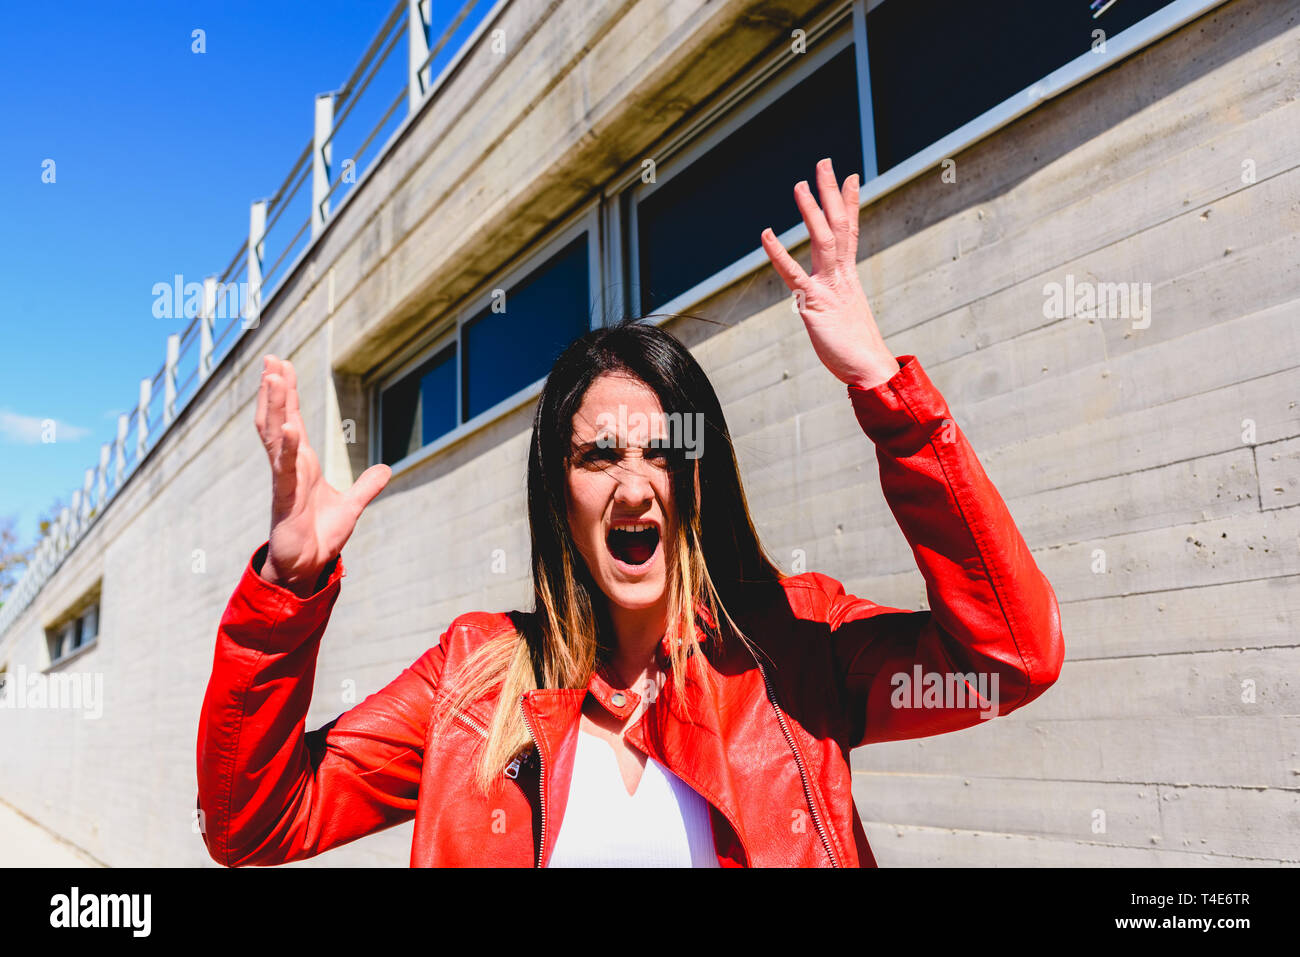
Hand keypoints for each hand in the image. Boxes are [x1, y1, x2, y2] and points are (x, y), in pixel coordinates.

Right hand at [255, 354, 390, 594]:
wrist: (307, 567)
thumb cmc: (320, 537)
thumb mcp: (352, 507)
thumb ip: (367, 487)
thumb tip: (385, 470)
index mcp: (302, 464)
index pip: (293, 420)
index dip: (288, 393)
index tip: (281, 365)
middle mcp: (289, 467)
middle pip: (279, 419)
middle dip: (275, 390)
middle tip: (271, 359)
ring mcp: (284, 481)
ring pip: (275, 437)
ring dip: (275, 407)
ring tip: (273, 377)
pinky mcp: (284, 499)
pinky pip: (284, 469)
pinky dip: (287, 447)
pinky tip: (289, 427)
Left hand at [760, 157, 899, 390]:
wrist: (869, 368)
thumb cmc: (858, 347)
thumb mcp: (848, 315)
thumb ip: (838, 300)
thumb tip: (834, 298)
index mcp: (849, 275)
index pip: (851, 230)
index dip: (849, 203)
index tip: (850, 177)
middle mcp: (842, 275)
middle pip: (839, 224)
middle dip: (831, 192)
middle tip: (825, 162)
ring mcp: (829, 286)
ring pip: (823, 239)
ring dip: (811, 210)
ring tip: (800, 184)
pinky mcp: (814, 303)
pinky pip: (793, 273)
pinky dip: (779, 252)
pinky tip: (766, 234)